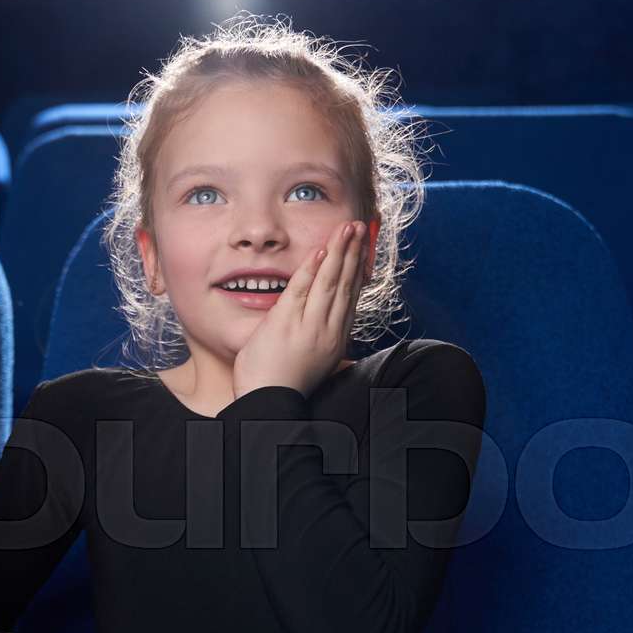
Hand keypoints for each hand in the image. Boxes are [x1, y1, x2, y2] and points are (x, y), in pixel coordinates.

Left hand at [231, 218, 373, 399]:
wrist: (269, 404)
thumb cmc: (284, 385)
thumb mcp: (314, 363)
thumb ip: (322, 341)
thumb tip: (330, 329)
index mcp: (336, 340)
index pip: (351, 297)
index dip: (358, 269)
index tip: (364, 248)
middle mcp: (328, 331)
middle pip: (345, 285)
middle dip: (354, 253)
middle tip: (361, 228)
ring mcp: (308, 327)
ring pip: (329, 283)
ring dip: (339, 253)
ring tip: (348, 229)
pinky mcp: (286, 324)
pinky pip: (301, 290)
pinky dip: (312, 269)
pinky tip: (320, 252)